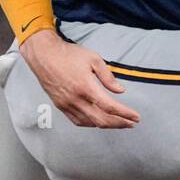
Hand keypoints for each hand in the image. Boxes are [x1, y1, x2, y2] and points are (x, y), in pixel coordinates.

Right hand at [19, 29, 139, 128]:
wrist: (43, 55)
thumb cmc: (69, 54)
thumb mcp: (93, 59)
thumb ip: (108, 77)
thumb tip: (121, 91)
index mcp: (85, 86)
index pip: (109, 107)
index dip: (125, 114)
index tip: (136, 117)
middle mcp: (75, 99)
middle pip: (101, 119)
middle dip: (119, 123)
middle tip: (131, 123)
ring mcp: (66, 104)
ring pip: (90, 123)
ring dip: (107, 125)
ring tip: (119, 123)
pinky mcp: (60, 106)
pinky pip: (78, 121)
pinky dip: (92, 124)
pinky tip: (99, 121)